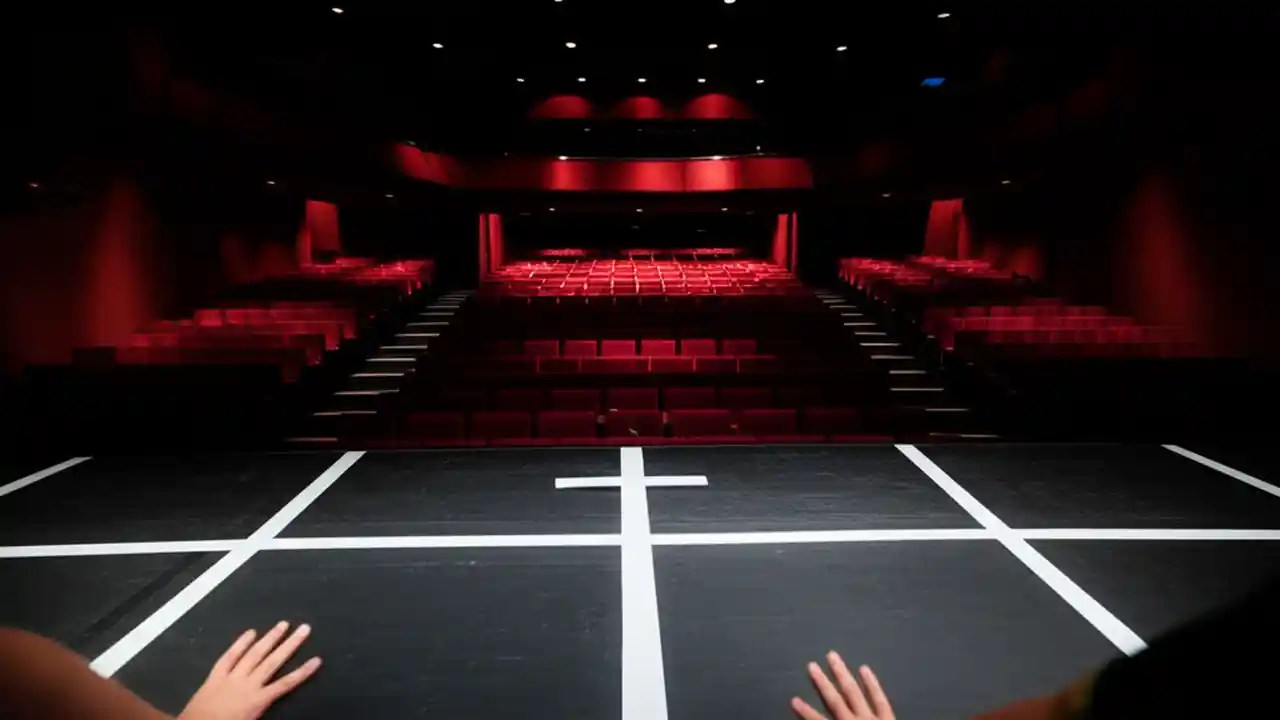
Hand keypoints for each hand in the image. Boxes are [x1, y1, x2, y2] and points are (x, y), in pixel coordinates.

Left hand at [178, 622, 321, 719]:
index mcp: (258, 701)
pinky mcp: (215, 676)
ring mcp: (231, 678)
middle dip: (290, 645)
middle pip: (273, 662)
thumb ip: (261, 708)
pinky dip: (240, 644)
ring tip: (283, 624)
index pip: (286, 684)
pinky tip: (251, 632)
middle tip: (304, 629)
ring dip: (270, 638)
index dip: (303, 672)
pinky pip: (229, 657)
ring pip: (254, 654)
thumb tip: (273, 695)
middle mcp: (248, 685)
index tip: (317, 659)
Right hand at [791, 651, 894, 719]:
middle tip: (811, 665)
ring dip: (842, 675)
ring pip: (854, 693)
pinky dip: (872, 684)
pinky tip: (864, 669)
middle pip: (835, 701)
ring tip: (832, 657)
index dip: (806, 712)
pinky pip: (880, 700)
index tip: (794, 700)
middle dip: (822, 683)